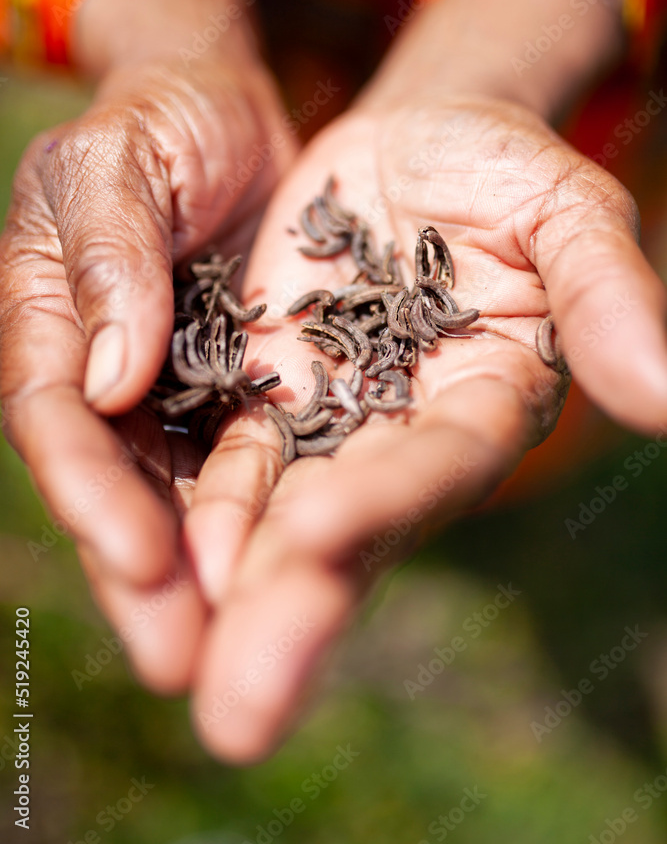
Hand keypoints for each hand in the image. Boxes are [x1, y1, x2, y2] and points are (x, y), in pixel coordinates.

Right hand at [0, 42, 296, 693]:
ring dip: (200, 571)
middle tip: (180, 659)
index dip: (90, 491)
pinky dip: (258, 514)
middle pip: (114, 484)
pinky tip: (290, 568)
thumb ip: (108, 259)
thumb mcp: (117, 164)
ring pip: (177, 491)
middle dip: (141, 572)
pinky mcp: (239, 384)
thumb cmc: (158, 122)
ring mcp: (172, 385)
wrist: (223, 109)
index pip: (55, 419)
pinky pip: (246, 458)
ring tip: (233, 646)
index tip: (141, 557)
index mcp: (50, 318)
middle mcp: (105, 370)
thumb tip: (109, 381)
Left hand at [184, 93, 666, 761]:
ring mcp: (335, 418)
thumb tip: (664, 395)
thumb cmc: (506, 172)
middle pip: (356, 526)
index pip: (441, 462)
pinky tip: (153, 558)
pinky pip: (231, 458)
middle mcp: (410, 433)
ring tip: (178, 665)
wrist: (418, 144)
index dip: (385, 500)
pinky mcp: (271, 390)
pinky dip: (198, 506)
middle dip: (296, 608)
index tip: (318, 537)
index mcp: (491, 400)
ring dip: (231, 587)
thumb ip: (605, 294)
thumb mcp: (565, 212)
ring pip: (280, 513)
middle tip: (238, 717)